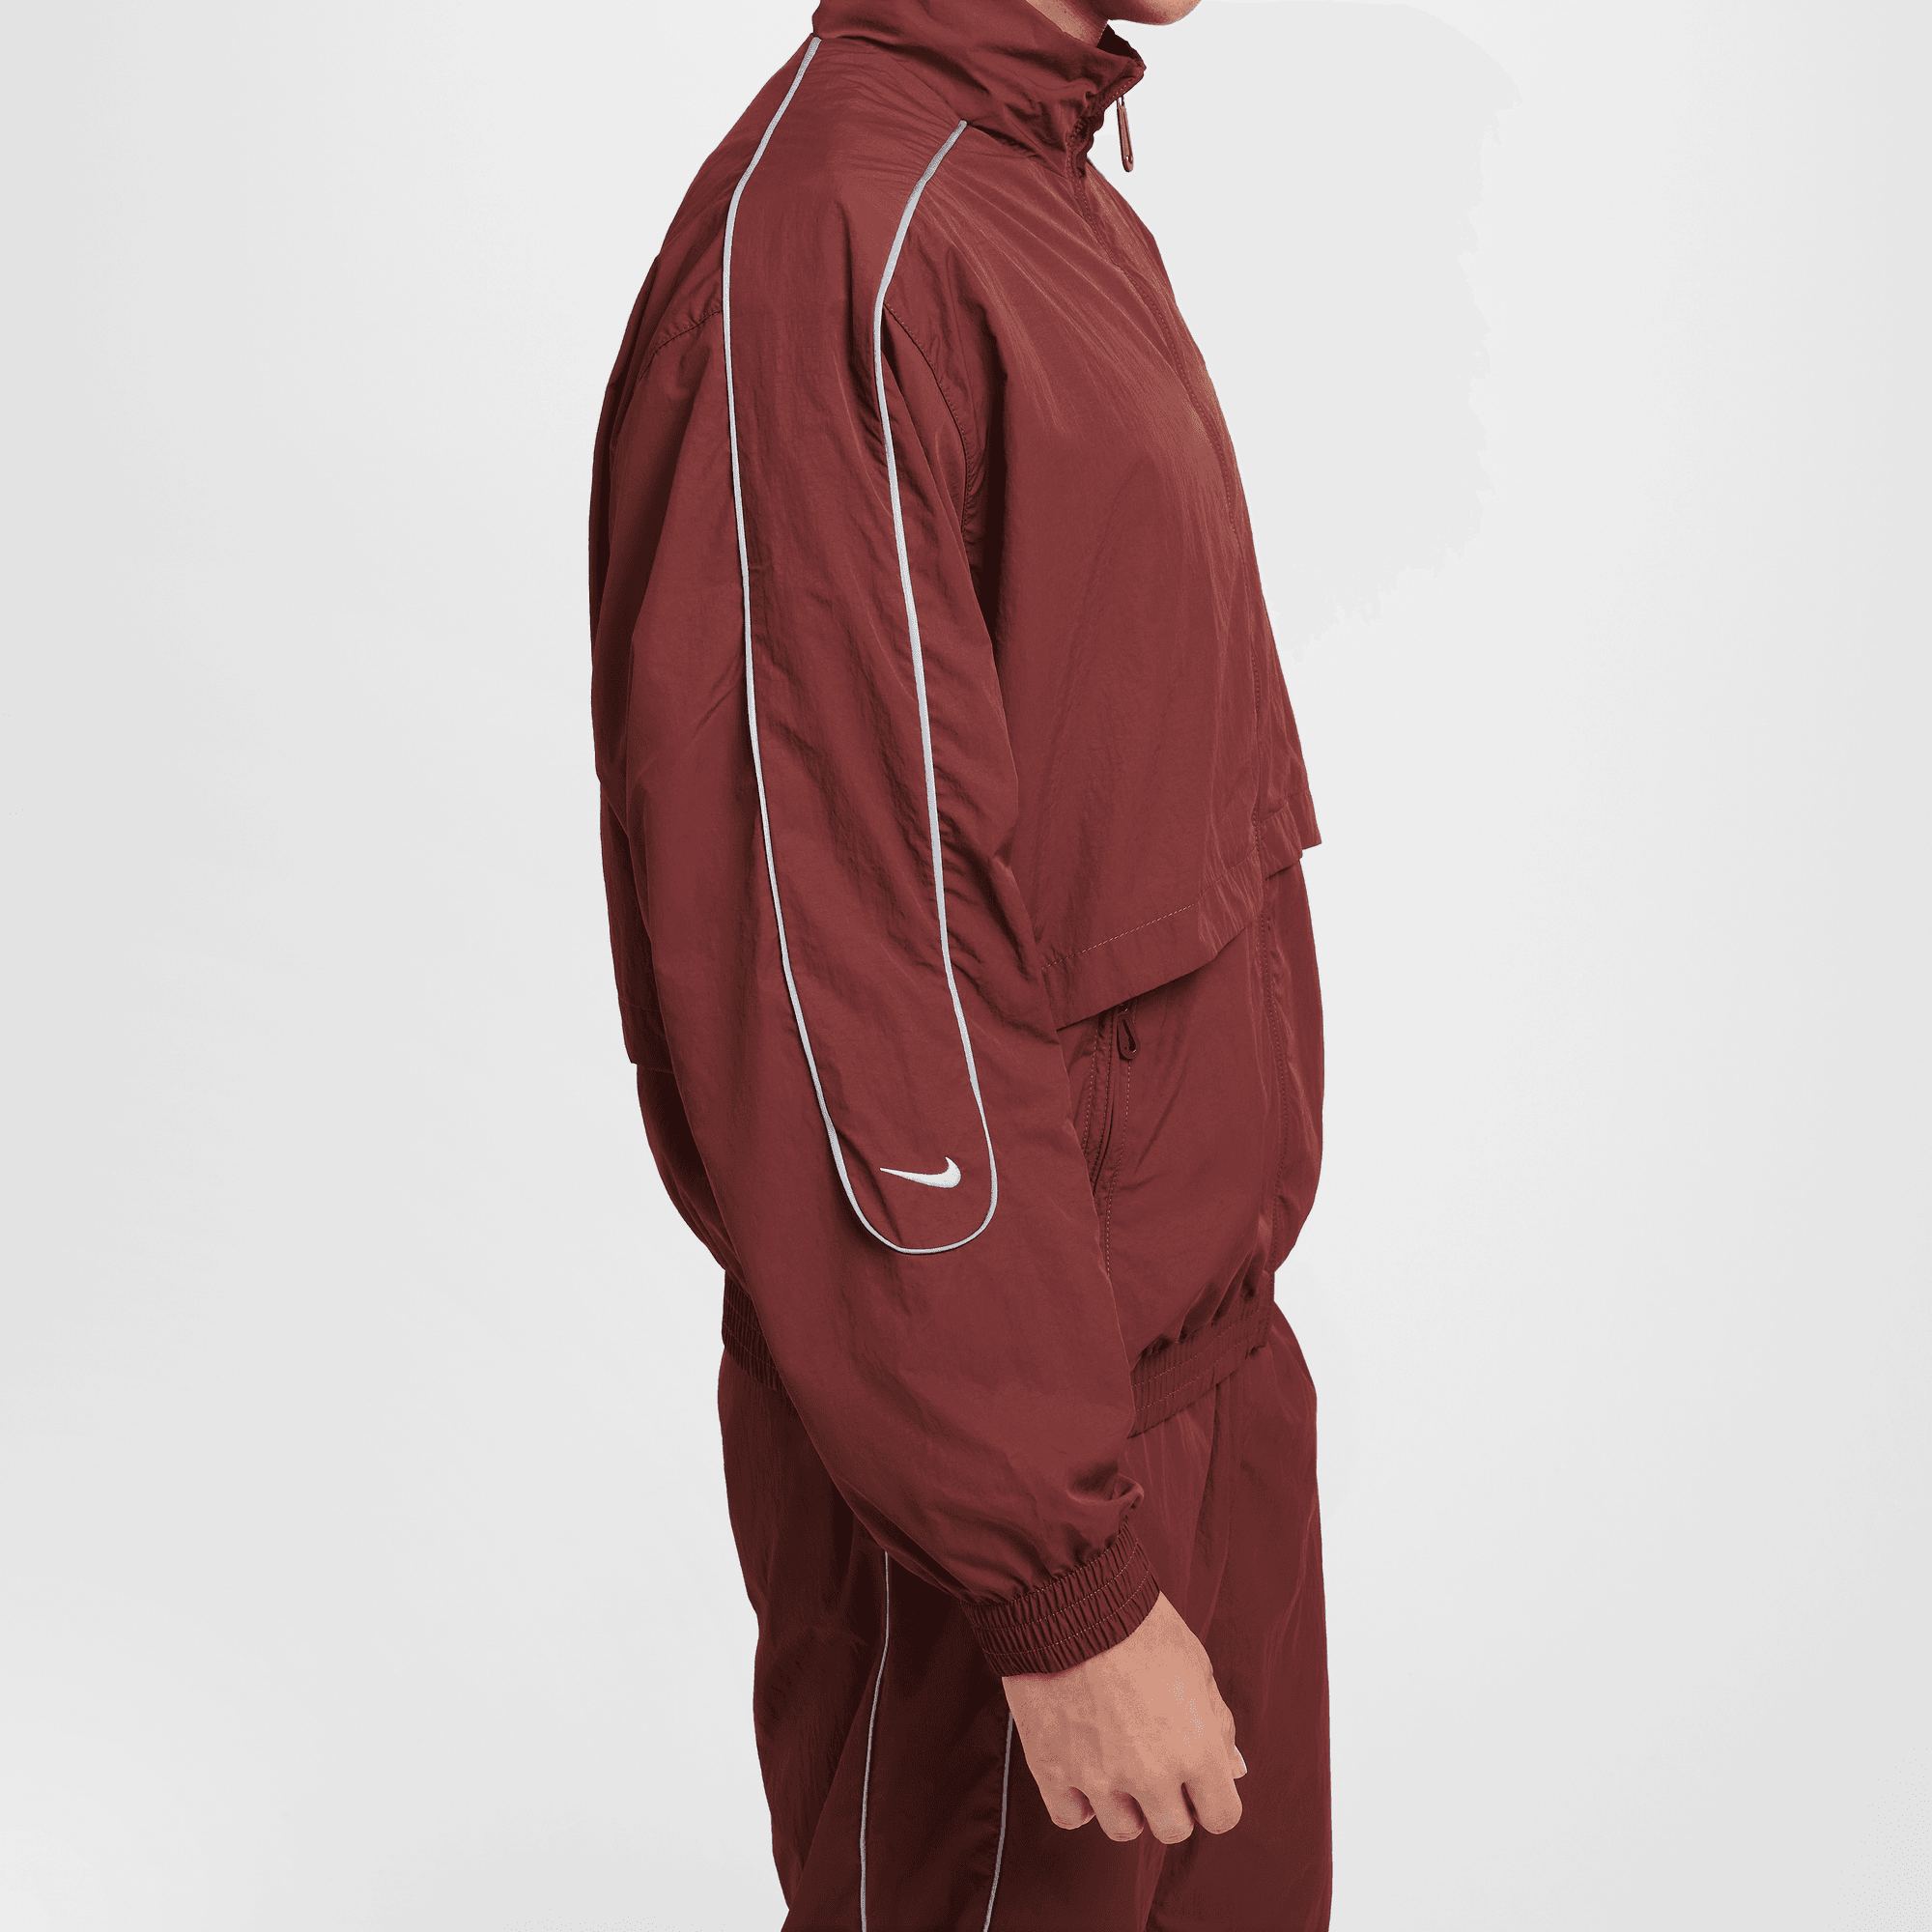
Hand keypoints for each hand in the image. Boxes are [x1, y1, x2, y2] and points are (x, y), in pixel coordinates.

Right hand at [1001, 1590, 1245, 1843]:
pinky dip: (1077, 1801)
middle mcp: (1152, 1774)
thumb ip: (1217, 1722)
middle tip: (1154, 1764)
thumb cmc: (1139, 1624)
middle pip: (1172, 1829)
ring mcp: (1099, 1777)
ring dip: (1124, 1803)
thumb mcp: (1196, 1664)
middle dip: (1170, 1802)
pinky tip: (1081, 1768)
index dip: (1212, 1798)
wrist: (1069, 1597)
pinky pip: (1071, 1817)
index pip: (1222, 1817)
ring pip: (1123, 1828)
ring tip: (1114, 1760)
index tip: (1197, 1782)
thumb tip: (1232, 1767)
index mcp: (1197, 1749)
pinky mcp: (1053, 1769)